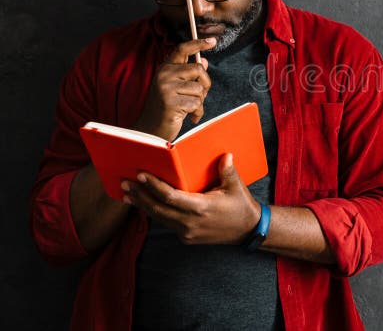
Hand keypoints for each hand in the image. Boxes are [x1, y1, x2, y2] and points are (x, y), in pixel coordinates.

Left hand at [120, 153, 261, 245]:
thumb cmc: (241, 206)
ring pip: (159, 218)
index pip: (170, 197)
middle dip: (140, 196)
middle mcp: (190, 223)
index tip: (141, 175)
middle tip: (125, 183)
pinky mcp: (186, 238)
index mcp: (201, 208)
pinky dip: (155, 213)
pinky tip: (146, 204)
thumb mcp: (236, 187)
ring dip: (143, 205)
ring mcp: (187, 233)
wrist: (247, 230)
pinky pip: (166, 224)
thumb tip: (225, 155)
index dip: (154, 186)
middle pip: (158, 210)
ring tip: (128, 194)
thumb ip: (227, 171)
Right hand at [133, 37, 215, 141]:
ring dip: (199, 102)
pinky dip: (196, 113)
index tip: (213, 41)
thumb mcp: (178, 88)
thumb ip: (190, 75)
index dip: (198, 43)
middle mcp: (164, 75)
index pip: (182, 49)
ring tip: (188, 109)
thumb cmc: (167, 108)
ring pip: (199, 89)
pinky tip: (188, 117)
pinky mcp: (170, 102)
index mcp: (165, 68)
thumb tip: (204, 61)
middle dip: (205, 84)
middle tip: (199, 96)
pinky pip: (196, 104)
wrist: (151, 130)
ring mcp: (165, 88)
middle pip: (198, 69)